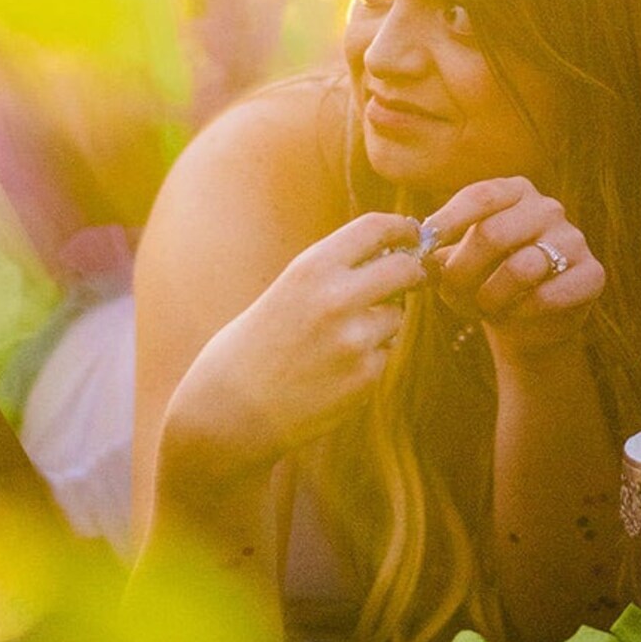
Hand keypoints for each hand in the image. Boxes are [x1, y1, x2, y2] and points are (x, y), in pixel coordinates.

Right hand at [167, 211, 423, 481]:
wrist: (226, 413)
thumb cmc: (250, 349)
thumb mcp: (286, 291)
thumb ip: (333, 274)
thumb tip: (389, 258)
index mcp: (311, 268)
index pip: (375, 228)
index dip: (401, 228)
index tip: (412, 234)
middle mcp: (337, 298)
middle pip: (404, 270)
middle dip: (413, 272)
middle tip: (413, 278)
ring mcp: (355, 340)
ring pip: (395, 317)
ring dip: (381, 323)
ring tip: (335, 343)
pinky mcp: (365, 377)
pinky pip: (384, 356)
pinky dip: (368, 360)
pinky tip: (331, 373)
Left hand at [419, 178, 604, 361]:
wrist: (526, 321)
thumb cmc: (485, 281)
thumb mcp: (458, 263)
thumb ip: (438, 255)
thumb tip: (420, 254)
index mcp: (514, 192)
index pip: (480, 196)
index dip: (449, 220)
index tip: (425, 243)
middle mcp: (547, 208)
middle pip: (493, 233)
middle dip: (463, 270)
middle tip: (452, 292)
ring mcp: (573, 239)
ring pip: (521, 268)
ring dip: (491, 296)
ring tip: (485, 306)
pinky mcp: (592, 274)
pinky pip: (550, 295)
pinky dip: (523, 311)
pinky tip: (516, 315)